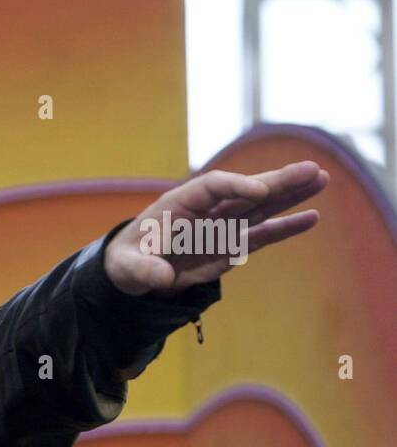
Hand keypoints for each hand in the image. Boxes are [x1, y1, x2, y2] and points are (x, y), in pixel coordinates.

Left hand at [104, 160, 328, 296]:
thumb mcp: (126, 267)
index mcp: (178, 204)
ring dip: (290, 195)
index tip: (259, 192)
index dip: (236, 186)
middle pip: (246, 191)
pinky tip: (311, 217)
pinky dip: (284, 228)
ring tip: (320, 180)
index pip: (212, 187)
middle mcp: (205, 211)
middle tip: (311, 169)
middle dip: (277, 181)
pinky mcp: (229, 247)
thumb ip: (143, 270)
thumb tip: (163, 277)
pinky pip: (260, 235)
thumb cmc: (126, 261)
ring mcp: (220, 228)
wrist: (132, 272)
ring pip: (260, 208)